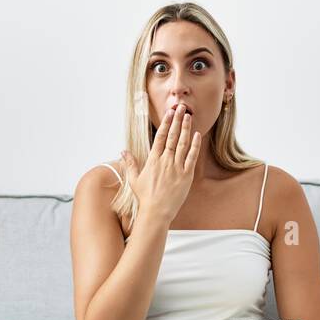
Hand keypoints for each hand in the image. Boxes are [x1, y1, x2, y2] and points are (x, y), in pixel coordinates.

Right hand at [120, 103, 200, 223]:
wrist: (156, 212)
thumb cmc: (145, 197)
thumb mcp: (134, 179)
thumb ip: (130, 163)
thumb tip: (123, 151)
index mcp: (153, 160)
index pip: (160, 137)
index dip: (166, 123)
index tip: (169, 113)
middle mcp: (165, 161)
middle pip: (173, 136)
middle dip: (177, 120)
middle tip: (182, 107)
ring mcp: (176, 167)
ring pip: (183, 144)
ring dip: (186, 129)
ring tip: (189, 116)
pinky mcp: (186, 176)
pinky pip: (192, 157)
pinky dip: (195, 145)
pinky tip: (197, 135)